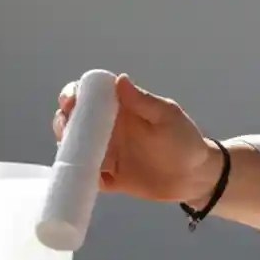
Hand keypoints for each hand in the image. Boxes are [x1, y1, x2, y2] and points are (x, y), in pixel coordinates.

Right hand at [53, 74, 220, 203]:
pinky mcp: (108, 178)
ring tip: (69, 153)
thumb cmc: (184, 141)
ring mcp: (105, 154)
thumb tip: (119, 80)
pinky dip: (78, 176)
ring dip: (66, 149)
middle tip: (65, 130)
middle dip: (63, 123)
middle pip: (74, 122)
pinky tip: (78, 176)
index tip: (68, 102)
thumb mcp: (167, 117)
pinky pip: (86, 176)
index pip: (88, 97)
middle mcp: (107, 130)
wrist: (196, 178)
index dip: (73, 95)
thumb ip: (144, 101)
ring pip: (74, 148)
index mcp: (119, 110)